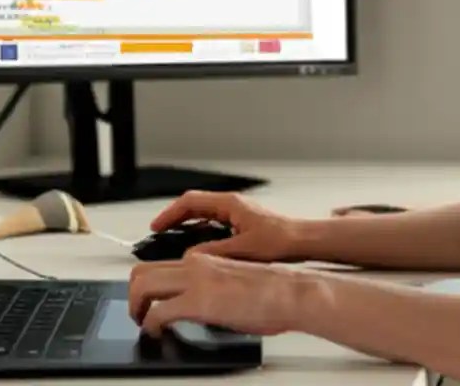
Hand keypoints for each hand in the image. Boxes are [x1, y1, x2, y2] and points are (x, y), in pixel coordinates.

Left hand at [128, 252, 316, 337]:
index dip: (149, 286)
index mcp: (205, 258)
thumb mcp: (235, 280)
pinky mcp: (198, 302)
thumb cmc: (274, 291)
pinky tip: (157, 332)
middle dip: (133, 296)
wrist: (290, 293)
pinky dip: (151, 324)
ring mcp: (195, 281)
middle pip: (142, 272)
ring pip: (142, 286)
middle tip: (138, 313)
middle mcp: (195, 264)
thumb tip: (203, 305)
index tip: (150, 301)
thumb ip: (213, 286)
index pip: (162, 265)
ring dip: (136, 308)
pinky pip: (158, 312)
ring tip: (143, 323)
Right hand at [150, 190, 305, 261]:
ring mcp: (236, 212)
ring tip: (171, 239)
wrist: (303, 241)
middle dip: (174, 218)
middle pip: (194, 205)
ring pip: (203, 213)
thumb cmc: (281, 240)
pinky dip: (200, 230)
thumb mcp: (243, 249)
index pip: (191, 201)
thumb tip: (189, 257)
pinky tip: (196, 246)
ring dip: (187, 224)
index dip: (170, 213)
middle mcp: (232, 204)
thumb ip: (214, 252)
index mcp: (230, 204)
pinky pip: (213, 222)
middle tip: (159, 233)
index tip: (156, 227)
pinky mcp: (241, 223)